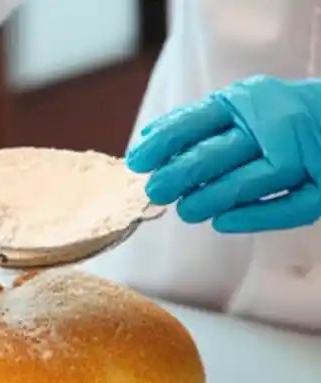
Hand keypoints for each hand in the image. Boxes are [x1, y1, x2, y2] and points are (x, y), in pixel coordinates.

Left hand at [126, 74, 320, 233]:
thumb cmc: (282, 116)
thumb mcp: (242, 106)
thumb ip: (199, 122)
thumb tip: (147, 138)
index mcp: (249, 101)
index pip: (198, 120)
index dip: (164, 143)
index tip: (137, 162)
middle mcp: (276, 124)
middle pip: (220, 153)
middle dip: (180, 174)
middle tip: (156, 191)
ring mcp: (303, 156)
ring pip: (250, 181)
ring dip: (211, 198)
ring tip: (186, 210)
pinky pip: (289, 206)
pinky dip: (254, 216)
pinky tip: (223, 223)